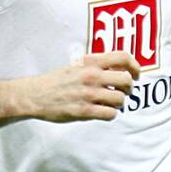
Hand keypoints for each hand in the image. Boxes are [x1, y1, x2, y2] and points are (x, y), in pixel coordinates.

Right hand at [21, 51, 141, 122]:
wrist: (34, 95)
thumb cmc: (57, 80)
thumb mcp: (76, 65)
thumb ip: (96, 65)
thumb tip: (120, 69)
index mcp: (90, 62)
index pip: (123, 57)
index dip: (135, 66)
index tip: (136, 75)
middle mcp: (91, 76)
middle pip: (126, 80)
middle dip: (129, 88)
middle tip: (124, 92)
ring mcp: (88, 94)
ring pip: (120, 99)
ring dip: (119, 103)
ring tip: (110, 104)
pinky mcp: (84, 111)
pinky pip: (110, 114)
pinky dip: (110, 114)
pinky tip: (102, 112)